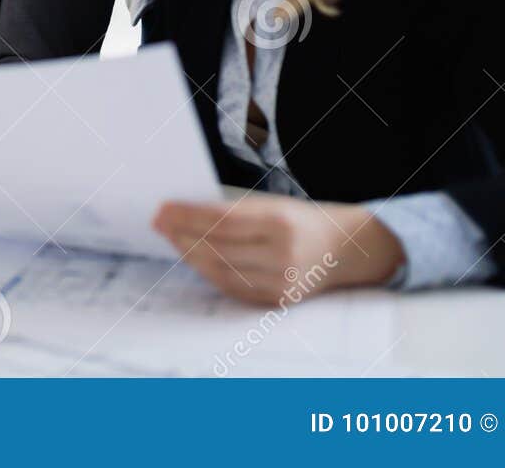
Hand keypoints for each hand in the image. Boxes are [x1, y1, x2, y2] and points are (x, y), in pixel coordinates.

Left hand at [153, 193, 404, 305]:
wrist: (345, 249)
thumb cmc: (299, 219)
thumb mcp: (271, 204)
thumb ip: (232, 211)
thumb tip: (183, 214)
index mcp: (281, 223)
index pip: (222, 221)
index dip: (188, 216)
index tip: (162, 209)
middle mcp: (283, 255)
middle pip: (218, 248)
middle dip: (182, 235)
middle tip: (158, 222)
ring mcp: (282, 282)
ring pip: (221, 271)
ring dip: (190, 255)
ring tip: (172, 238)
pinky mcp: (278, 300)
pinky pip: (233, 288)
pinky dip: (209, 273)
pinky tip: (194, 258)